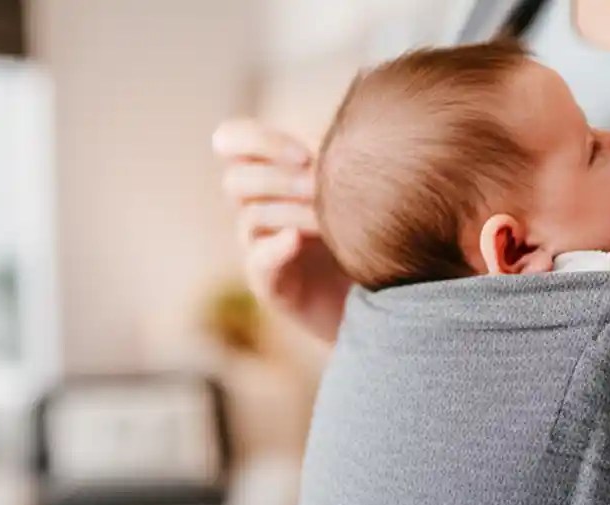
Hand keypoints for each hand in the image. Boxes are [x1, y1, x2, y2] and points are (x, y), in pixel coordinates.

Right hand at [213, 118, 350, 340]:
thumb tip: (359, 106)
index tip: (305, 154)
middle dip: (279, 178)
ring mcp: (259, 247)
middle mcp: (255, 208)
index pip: (232, 141)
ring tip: (329, 217)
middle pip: (236, 179)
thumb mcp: (352, 184)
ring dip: (291, 210)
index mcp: (268, 174)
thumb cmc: (363, 228)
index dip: (259, 141)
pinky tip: (297, 240)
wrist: (377, 293)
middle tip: (320, 185)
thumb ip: (341, 150)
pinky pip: (258, 261)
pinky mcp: (269, 284)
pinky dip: (275, 247)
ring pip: (250, 216)